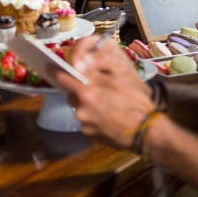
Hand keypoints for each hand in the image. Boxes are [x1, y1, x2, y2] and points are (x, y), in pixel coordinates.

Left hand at [49, 34, 153, 148]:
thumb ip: (97, 66)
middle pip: (71, 93)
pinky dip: (92, 115)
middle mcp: (81, 108)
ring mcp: (84, 124)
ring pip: (79, 106)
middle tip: (93, 85)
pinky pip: (85, 120)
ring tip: (105, 101)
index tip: (49, 66)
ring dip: (86, 102)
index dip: (55, 70)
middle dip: (78, 87)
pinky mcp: (90, 135)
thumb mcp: (120, 75)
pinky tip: (106, 114)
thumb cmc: (136, 101)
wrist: (148, 133)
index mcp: (86, 91)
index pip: (62, 77)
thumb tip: (80, 61)